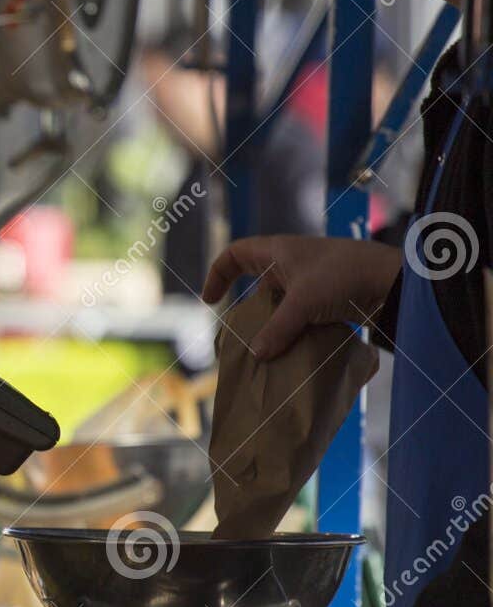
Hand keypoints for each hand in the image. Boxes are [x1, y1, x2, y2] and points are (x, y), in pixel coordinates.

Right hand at [201, 236, 399, 359]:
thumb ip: (277, 329)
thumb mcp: (304, 303)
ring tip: (266, 349)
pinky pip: (300, 317)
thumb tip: (257, 355)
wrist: (395, 282)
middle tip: (239, 334)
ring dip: (272, 325)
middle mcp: (292, 264)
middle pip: (256, 284)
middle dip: (246, 309)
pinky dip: (293, 332)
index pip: (235, 254)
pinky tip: (293, 351)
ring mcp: (312, 283)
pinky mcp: (329, 300)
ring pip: (280, 304)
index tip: (211, 300)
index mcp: (279, 251)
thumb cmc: (345, 277)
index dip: (218, 274)